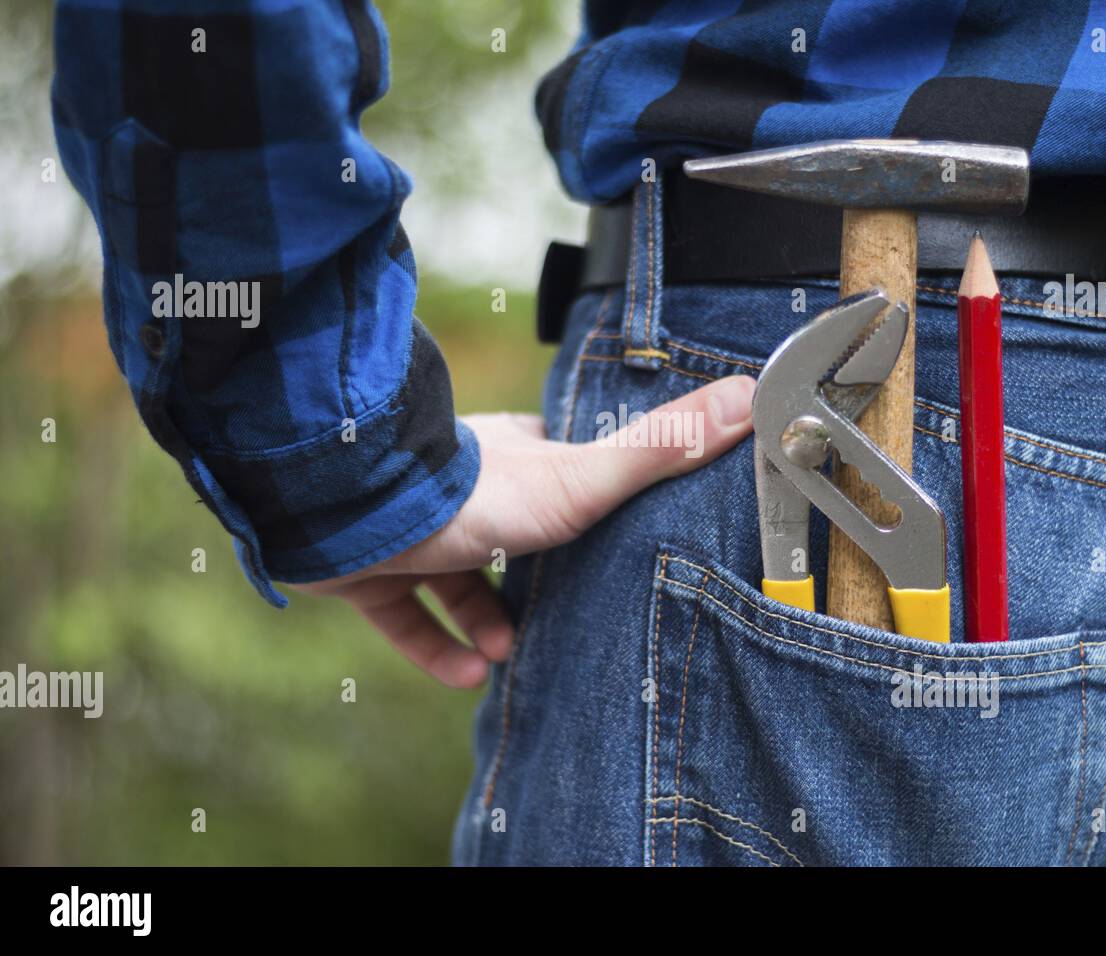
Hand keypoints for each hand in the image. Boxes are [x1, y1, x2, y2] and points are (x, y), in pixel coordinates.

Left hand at [293, 374, 756, 687]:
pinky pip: (402, 614)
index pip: (558, 473)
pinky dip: (433, 645)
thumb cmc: (474, 491)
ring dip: (484, 620)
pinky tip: (465, 675)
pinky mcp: (366, 569)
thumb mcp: (581, 477)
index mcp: (515, 460)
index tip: (604, 537)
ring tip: (506, 656)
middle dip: (532, 580)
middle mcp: (463, 492)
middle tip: (558, 621)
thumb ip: (659, 450)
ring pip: (452, 578)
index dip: (582, 501)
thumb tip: (750, 396)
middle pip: (506, 532)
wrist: (354, 513)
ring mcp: (412, 530)